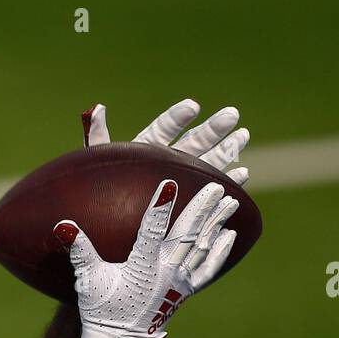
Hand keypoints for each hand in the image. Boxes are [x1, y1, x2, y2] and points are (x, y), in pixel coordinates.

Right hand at [54, 179, 237, 337]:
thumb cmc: (102, 310)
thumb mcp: (88, 280)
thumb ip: (79, 251)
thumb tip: (63, 226)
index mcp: (141, 267)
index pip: (152, 232)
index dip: (160, 207)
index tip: (169, 184)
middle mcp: (165, 273)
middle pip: (188, 235)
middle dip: (203, 209)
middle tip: (218, 185)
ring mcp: (178, 282)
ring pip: (203, 248)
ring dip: (217, 223)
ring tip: (231, 201)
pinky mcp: (185, 291)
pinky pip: (208, 269)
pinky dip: (220, 251)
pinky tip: (228, 234)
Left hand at [83, 99, 250, 185]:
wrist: (104, 230)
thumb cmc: (95, 195)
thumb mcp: (96, 163)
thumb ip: (98, 135)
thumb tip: (97, 107)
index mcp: (145, 149)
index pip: (164, 128)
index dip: (178, 118)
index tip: (193, 107)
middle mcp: (166, 161)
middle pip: (193, 141)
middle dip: (213, 129)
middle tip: (232, 115)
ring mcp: (179, 180)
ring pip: (207, 161)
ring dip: (226, 149)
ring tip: (243, 136)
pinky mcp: (189, 200)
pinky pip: (210, 188)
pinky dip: (227, 181)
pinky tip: (242, 172)